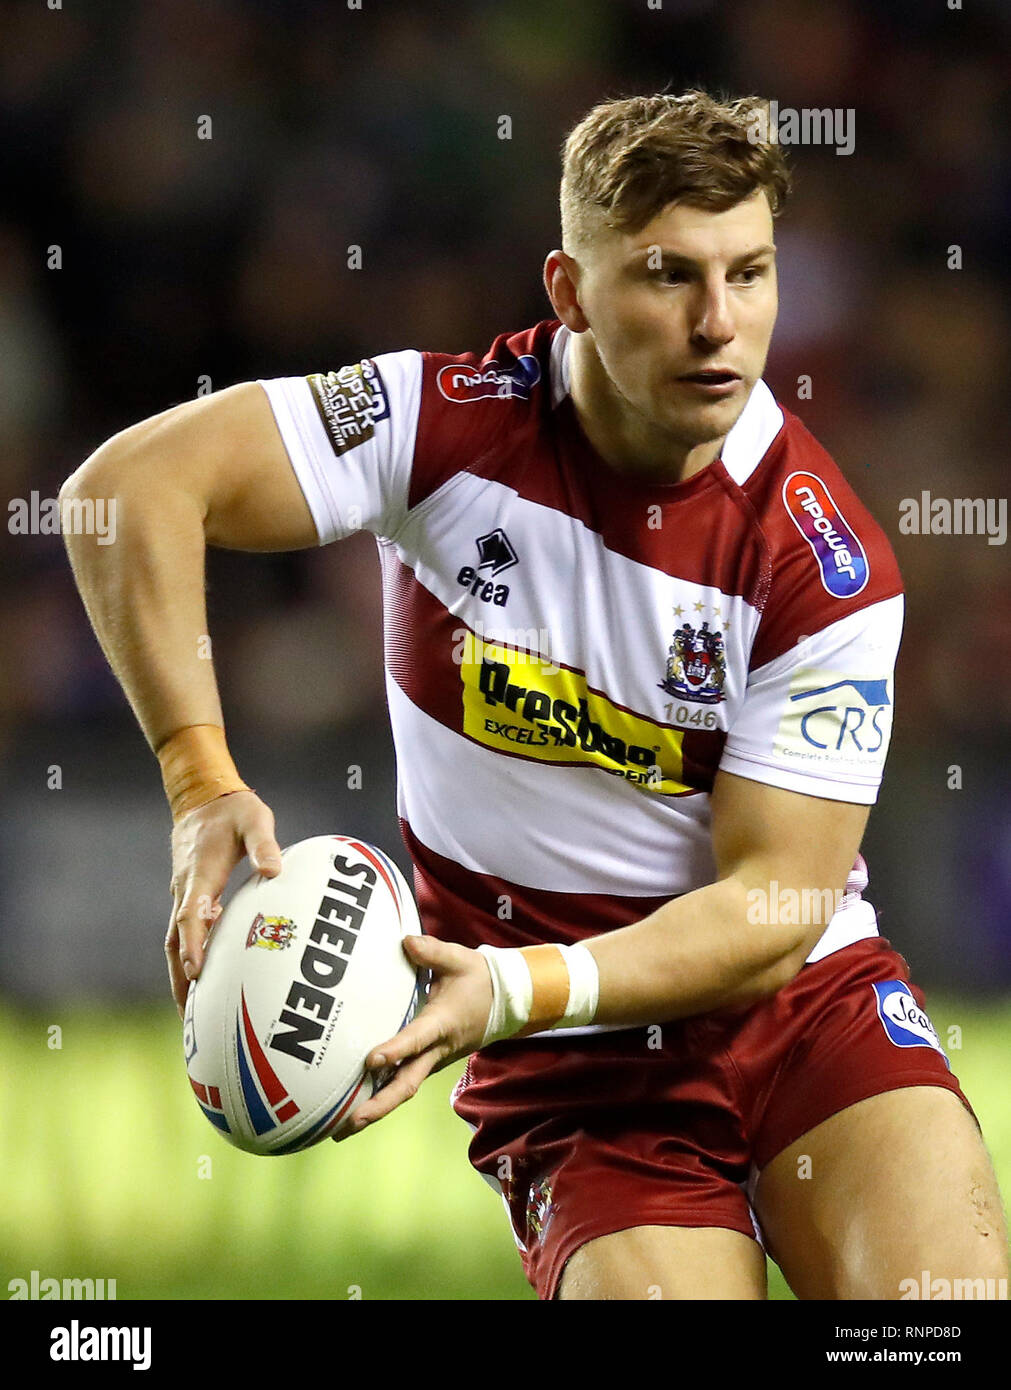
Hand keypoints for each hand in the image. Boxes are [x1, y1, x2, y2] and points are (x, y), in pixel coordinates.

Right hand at [166, 789, 281, 1016]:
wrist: (202, 798)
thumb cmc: (234, 810)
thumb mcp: (255, 818)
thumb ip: (264, 844)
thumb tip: (274, 872)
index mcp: (200, 873)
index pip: (191, 914)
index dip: (194, 944)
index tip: (195, 972)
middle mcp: (185, 889)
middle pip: (175, 941)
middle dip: (179, 978)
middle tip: (187, 1016)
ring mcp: (184, 895)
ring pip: (175, 942)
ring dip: (180, 975)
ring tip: (190, 1013)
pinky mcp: (190, 897)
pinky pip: (185, 934)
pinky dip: (188, 958)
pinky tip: (202, 981)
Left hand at [340, 935, 493, 1136]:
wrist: (505, 1003)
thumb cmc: (478, 979)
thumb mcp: (459, 959)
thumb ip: (432, 951)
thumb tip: (405, 941)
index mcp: (441, 1024)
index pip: (415, 1040)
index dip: (394, 1051)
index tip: (370, 1061)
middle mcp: (436, 1050)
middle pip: (406, 1084)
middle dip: (377, 1105)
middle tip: (348, 1122)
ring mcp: (432, 1060)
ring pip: (402, 1088)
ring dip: (375, 1107)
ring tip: (341, 1127)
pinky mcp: (428, 1062)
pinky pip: (403, 1082)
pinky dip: (381, 1096)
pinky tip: (356, 1106)